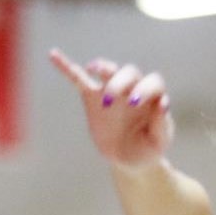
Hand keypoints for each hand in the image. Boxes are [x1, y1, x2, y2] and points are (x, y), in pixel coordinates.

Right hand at [49, 50, 173, 170]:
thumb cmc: (149, 148)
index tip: (135, 104)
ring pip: (107, 71)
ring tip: (93, 69)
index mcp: (153, 96)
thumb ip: (162, 124)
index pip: (152, 82)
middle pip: (128, 72)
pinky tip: (53, 54)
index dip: (145, 89)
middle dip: (119, 82)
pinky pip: (78, 78)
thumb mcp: (159, 142)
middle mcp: (133, 87)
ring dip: (102, 67)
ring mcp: (111, 90)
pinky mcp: (92, 98)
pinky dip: (66, 67)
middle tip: (110, 101)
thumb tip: (162, 103)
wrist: (130, 160)